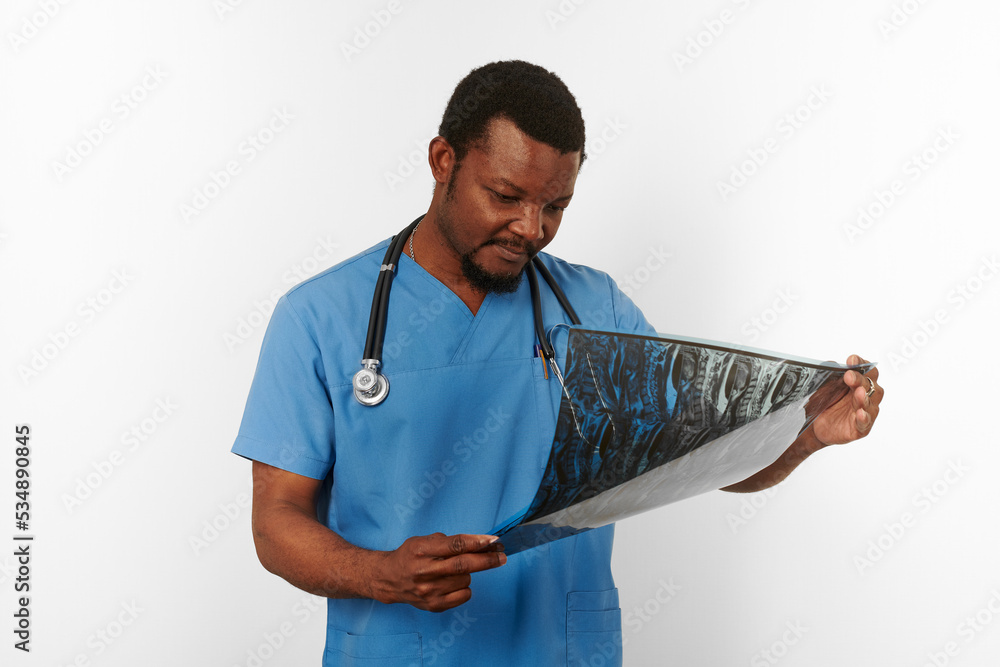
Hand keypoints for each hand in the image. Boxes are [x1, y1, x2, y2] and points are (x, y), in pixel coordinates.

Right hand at [373, 533, 505, 611]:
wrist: (389, 579)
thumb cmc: (410, 555)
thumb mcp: (424, 540)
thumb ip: (449, 541)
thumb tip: (480, 543)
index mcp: (422, 550)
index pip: (455, 545)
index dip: (477, 542)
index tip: (494, 540)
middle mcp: (424, 571)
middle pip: (463, 565)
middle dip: (487, 560)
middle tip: (502, 556)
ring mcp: (429, 591)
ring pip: (465, 580)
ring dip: (468, 573)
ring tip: (454, 570)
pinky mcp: (433, 605)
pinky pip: (463, 595)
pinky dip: (465, 587)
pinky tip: (454, 582)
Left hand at [809, 354, 882, 446]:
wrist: (816, 426)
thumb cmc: (826, 404)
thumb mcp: (824, 388)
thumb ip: (830, 376)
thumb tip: (832, 364)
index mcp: (860, 384)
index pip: (868, 372)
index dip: (862, 364)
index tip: (852, 359)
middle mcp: (866, 397)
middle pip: (871, 386)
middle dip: (860, 380)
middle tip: (849, 376)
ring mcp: (865, 412)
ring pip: (870, 404)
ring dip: (864, 397)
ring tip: (858, 392)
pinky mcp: (860, 428)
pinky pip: (865, 422)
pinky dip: (863, 417)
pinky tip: (860, 413)